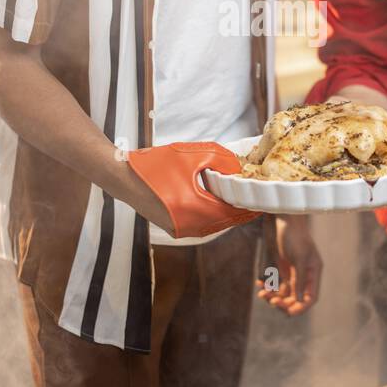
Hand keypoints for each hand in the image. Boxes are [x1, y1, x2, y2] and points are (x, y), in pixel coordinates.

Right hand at [125, 142, 255, 238]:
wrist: (122, 177)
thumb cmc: (154, 165)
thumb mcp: (191, 154)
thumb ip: (220, 159)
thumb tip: (238, 167)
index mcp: (196, 210)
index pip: (235, 213)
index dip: (251, 207)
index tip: (263, 200)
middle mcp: (190, 227)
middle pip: (226, 221)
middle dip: (240, 209)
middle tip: (252, 196)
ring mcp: (180, 231)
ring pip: (214, 224)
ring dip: (226, 212)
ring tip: (236, 197)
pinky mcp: (174, 229)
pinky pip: (201, 225)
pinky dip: (212, 214)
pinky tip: (215, 201)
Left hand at [256, 215, 321, 314]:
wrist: (282, 218)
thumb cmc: (294, 234)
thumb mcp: (299, 257)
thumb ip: (299, 280)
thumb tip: (299, 301)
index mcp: (313, 273)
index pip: (310, 298)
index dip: (301, 307)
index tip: (288, 311)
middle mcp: (304, 274)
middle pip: (296, 298)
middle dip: (284, 302)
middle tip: (271, 301)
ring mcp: (292, 271)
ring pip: (284, 293)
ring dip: (273, 296)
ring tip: (262, 293)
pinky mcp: (282, 267)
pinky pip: (276, 284)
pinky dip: (268, 286)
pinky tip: (259, 283)